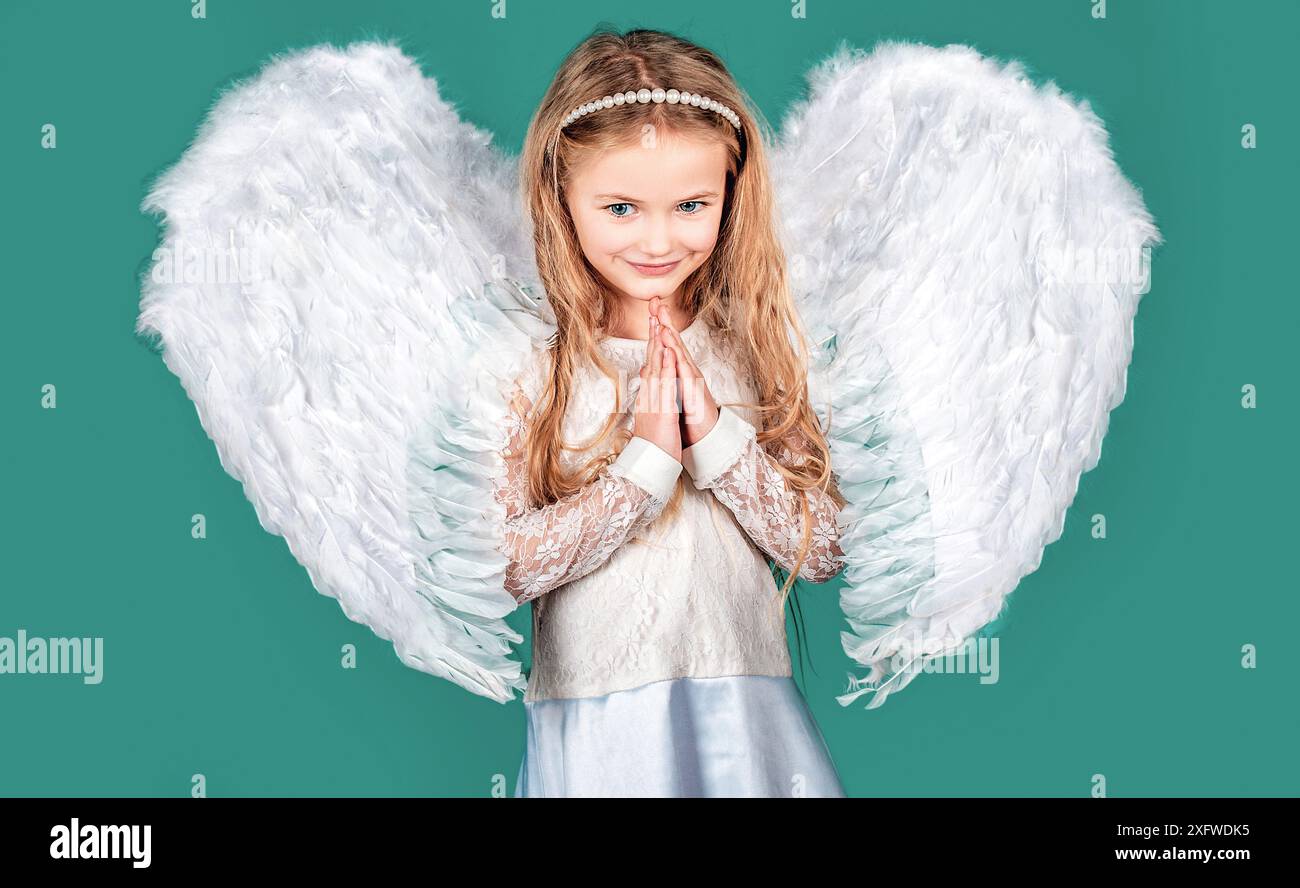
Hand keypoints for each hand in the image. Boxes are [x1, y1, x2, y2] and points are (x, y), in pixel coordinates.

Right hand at [633, 304, 682, 461]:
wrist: (651, 464)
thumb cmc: (654, 441)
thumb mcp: (650, 411)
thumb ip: (649, 390)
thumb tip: (645, 371)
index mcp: (648, 394)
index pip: (650, 361)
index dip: (653, 339)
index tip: (655, 319)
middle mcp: (649, 394)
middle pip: (651, 357)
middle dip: (653, 332)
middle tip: (654, 308)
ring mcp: (654, 401)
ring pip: (656, 367)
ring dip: (658, 343)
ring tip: (659, 321)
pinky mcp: (662, 410)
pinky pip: (665, 385)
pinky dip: (666, 367)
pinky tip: (667, 352)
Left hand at [650, 297, 718, 447]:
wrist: (703, 434)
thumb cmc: (688, 414)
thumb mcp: (670, 392)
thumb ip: (661, 377)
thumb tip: (646, 367)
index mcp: (678, 371)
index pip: (667, 344)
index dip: (659, 327)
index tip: (651, 310)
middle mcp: (686, 372)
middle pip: (675, 343)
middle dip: (666, 324)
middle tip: (658, 304)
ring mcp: (692, 381)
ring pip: (681, 356)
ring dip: (673, 340)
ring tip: (663, 324)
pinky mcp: (695, 394)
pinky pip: (687, 377)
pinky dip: (680, 364)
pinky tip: (674, 354)